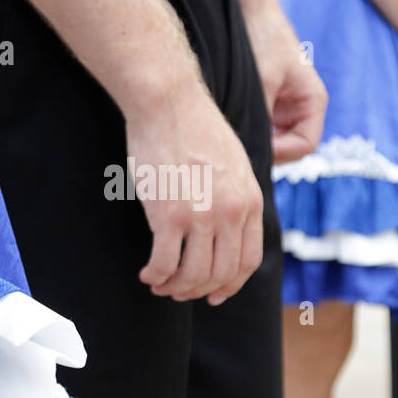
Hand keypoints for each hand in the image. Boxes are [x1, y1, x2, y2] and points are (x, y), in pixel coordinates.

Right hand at [126, 86, 264, 306]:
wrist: (169, 102)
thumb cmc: (194, 127)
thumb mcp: (235, 162)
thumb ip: (237, 196)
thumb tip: (229, 227)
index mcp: (250, 200)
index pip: (248, 260)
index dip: (231, 285)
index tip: (215, 294)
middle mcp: (231, 213)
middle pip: (221, 273)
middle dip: (199, 290)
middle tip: (180, 292)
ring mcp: (201, 216)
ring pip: (194, 275)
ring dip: (175, 288)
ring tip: (160, 285)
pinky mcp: (169, 216)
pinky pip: (165, 264)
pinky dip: (156, 276)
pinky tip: (148, 274)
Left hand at [248, 11, 327, 164]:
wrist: (252, 10)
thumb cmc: (264, 39)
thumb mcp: (263, 83)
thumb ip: (262, 118)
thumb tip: (252, 149)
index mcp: (313, 101)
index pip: (306, 145)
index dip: (282, 154)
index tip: (256, 150)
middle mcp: (303, 106)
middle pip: (292, 147)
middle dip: (270, 151)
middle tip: (242, 152)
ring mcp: (285, 105)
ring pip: (276, 140)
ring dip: (260, 142)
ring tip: (237, 142)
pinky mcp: (269, 101)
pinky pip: (264, 127)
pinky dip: (252, 131)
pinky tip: (234, 130)